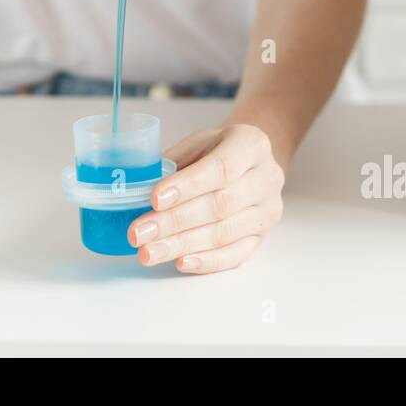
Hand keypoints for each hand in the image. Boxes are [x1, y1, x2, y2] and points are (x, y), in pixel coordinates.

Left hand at [128, 123, 284, 273]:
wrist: (249, 164)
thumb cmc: (216, 151)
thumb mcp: (197, 143)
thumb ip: (173, 163)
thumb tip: (137, 191)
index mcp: (251, 144)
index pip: (221, 167)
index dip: (187, 186)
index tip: (154, 200)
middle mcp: (267, 178)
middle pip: (220, 205)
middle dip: (174, 221)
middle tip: (139, 233)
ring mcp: (267, 210)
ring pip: (224, 233)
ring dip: (181, 245)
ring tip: (148, 252)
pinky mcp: (262, 237)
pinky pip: (235, 255)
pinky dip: (206, 261)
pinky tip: (180, 262)